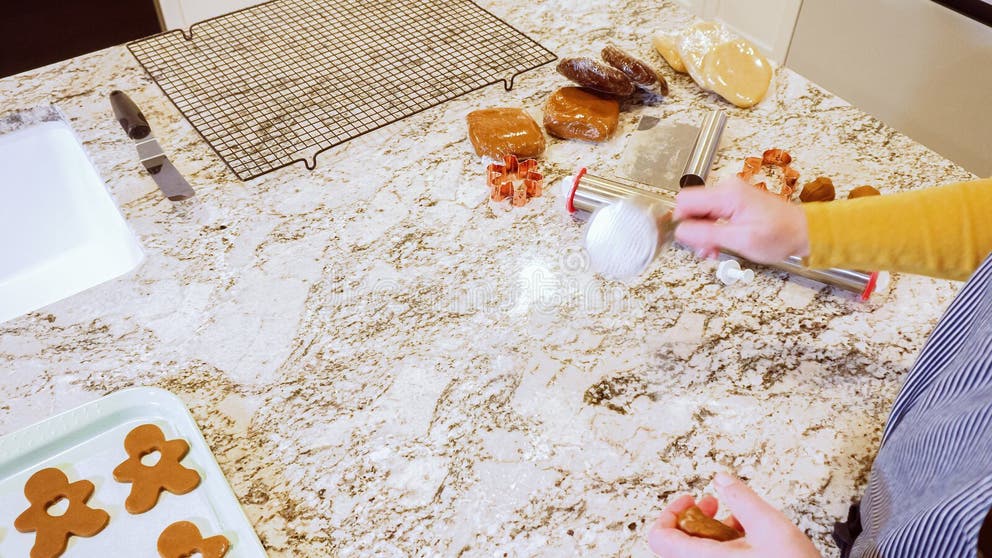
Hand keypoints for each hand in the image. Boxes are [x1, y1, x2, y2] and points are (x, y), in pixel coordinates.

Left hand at [647, 473, 820, 557]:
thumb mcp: (769, 525)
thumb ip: (741, 498)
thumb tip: (722, 479)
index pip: (660, 537)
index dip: (670, 512)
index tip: (689, 499)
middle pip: (677, 544)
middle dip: (695, 517)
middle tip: (711, 504)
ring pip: (697, 552)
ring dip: (712, 531)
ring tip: (736, 518)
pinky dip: (724, 546)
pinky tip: (747, 536)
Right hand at [672, 177, 809, 263]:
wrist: (803, 231)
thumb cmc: (780, 235)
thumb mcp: (741, 240)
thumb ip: (707, 234)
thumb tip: (680, 231)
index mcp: (727, 195)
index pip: (685, 200)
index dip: (680, 220)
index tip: (686, 239)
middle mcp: (727, 189)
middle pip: (691, 206)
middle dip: (692, 229)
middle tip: (704, 249)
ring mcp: (730, 194)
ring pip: (700, 211)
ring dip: (702, 232)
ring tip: (714, 250)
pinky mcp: (734, 201)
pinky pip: (711, 213)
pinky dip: (711, 228)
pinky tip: (719, 242)